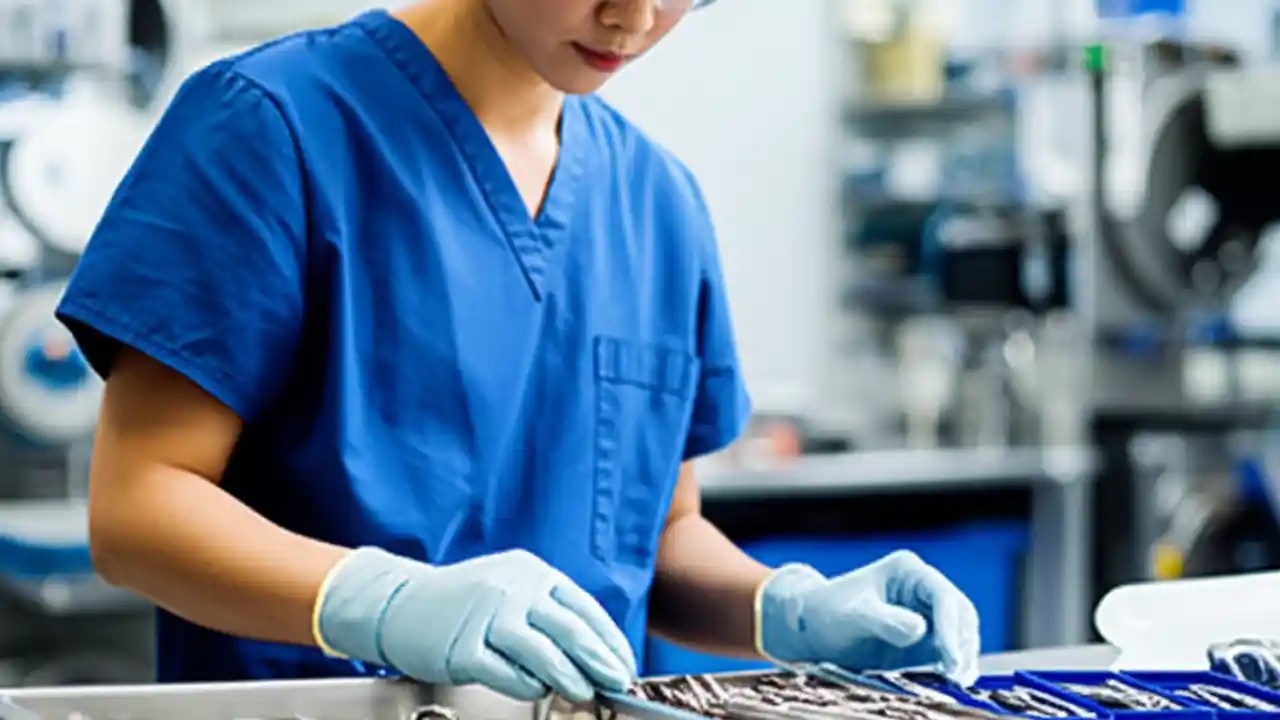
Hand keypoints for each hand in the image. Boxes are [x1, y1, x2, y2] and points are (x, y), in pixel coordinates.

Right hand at [317, 547, 635, 700]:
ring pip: (543, 653)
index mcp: (531, 572)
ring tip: (584, 691)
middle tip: (617, 682)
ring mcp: (486, 616)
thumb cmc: (463, 601)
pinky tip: (537, 689)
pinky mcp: (463, 646)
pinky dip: (528, 685)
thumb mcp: (512, 589)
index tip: (624, 664)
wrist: (401, 602)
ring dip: (570, 677)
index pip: (584, 608)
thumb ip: (548, 611)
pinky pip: (507, 673)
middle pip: (570, 630)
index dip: (610, 640)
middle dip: (600, 661)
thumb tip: (595, 649)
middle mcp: (512, 589)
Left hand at [757, 550, 979, 684]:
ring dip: (962, 659)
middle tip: (958, 677)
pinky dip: (951, 669)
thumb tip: (919, 629)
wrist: (811, 630)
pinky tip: (949, 686)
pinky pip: (946, 654)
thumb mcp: (852, 616)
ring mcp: (926, 615)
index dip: (951, 627)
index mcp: (908, 571)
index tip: (949, 658)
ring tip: (956, 684)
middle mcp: (922, 590)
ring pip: (959, 636)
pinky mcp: (923, 640)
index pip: (943, 597)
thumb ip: (884, 620)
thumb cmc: (826, 613)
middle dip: (963, 645)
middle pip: (960, 616)